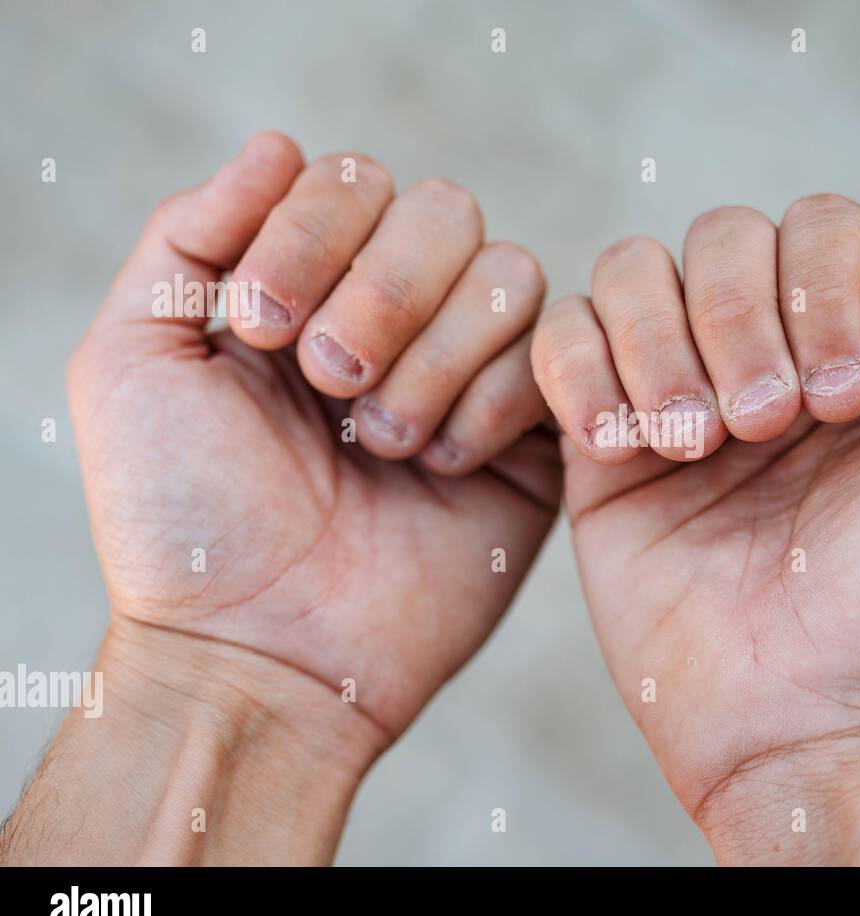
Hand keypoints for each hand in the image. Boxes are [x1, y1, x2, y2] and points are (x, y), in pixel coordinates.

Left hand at [17, 133, 558, 861]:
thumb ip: (190, 235)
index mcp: (307, 285)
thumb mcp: (135, 359)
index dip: (315, 233)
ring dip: (434, 353)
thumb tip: (280, 145)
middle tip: (326, 383)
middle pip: (444, 210)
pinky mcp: (528, 438)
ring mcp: (468, 373)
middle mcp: (395, 316)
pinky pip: (550, 361)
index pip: (352, 180)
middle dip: (381, 289)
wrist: (262, 652)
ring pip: (509, 273)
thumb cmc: (186, 519)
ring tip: (381, 443)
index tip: (258, 329)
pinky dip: (489, 405)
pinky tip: (441, 467)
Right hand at [531, 197, 859, 863]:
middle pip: (724, 235)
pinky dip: (582, 368)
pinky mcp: (608, 458)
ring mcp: (687, 402)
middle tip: (767, 428)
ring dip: (661, 341)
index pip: (826, 228)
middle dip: (739, 317)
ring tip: (695, 445)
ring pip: (634, 271)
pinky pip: (561, 344)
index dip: (823, 285)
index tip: (843, 403)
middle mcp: (777, 359)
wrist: (833, 729)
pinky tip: (627, 445)